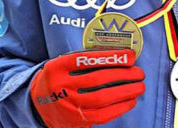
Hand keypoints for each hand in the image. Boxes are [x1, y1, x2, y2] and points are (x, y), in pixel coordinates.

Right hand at [30, 49, 144, 127]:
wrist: (37, 103)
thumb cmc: (59, 78)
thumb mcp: (64, 64)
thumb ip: (86, 60)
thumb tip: (121, 57)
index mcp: (57, 68)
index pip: (86, 59)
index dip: (111, 57)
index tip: (130, 56)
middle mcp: (59, 87)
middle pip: (97, 80)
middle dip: (123, 75)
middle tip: (139, 72)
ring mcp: (66, 106)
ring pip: (101, 99)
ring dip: (125, 92)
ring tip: (139, 86)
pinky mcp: (74, 121)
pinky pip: (101, 116)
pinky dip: (119, 108)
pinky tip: (130, 101)